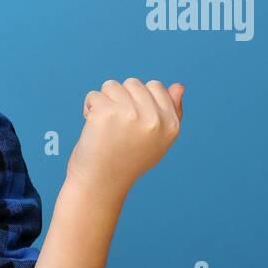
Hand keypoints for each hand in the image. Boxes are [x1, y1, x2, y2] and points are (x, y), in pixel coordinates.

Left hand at [66, 78, 183, 196]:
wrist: (100, 183)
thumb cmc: (126, 161)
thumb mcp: (157, 141)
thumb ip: (171, 113)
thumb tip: (179, 86)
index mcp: (171, 124)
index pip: (156, 87)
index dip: (138, 101)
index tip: (131, 124)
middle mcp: (154, 119)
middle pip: (133, 83)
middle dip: (120, 100)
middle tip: (116, 127)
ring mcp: (130, 114)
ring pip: (112, 86)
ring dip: (103, 103)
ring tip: (104, 127)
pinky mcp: (106, 113)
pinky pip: (93, 96)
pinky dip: (88, 109)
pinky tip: (92, 128)